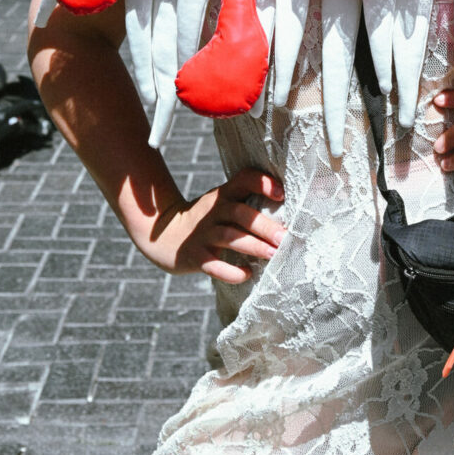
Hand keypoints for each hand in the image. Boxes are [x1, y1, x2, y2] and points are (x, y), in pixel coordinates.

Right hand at [141, 168, 285, 282]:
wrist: (163, 235)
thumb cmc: (207, 220)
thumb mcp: (222, 203)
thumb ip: (248, 204)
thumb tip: (290, 217)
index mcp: (224, 195)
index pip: (244, 180)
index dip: (263, 183)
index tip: (282, 194)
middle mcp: (213, 212)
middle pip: (240, 214)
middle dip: (264, 226)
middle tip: (285, 238)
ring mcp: (203, 234)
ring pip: (230, 237)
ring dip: (253, 246)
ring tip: (274, 255)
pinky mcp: (195, 256)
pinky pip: (214, 265)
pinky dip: (231, 271)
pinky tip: (246, 274)